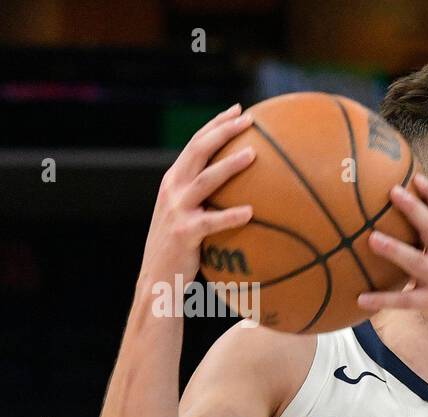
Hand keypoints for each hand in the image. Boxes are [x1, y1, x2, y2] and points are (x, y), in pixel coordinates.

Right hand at [137, 103, 255, 299]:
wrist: (157, 279)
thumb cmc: (181, 249)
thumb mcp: (188, 215)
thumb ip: (206, 199)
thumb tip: (245, 189)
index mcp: (174, 181)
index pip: (195, 144)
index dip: (215, 124)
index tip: (237, 109)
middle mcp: (172, 189)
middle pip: (197, 150)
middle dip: (222, 131)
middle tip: (249, 119)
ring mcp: (176, 210)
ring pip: (205, 180)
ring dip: (229, 165)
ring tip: (253, 154)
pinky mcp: (184, 234)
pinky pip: (212, 222)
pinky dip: (230, 216)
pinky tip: (251, 212)